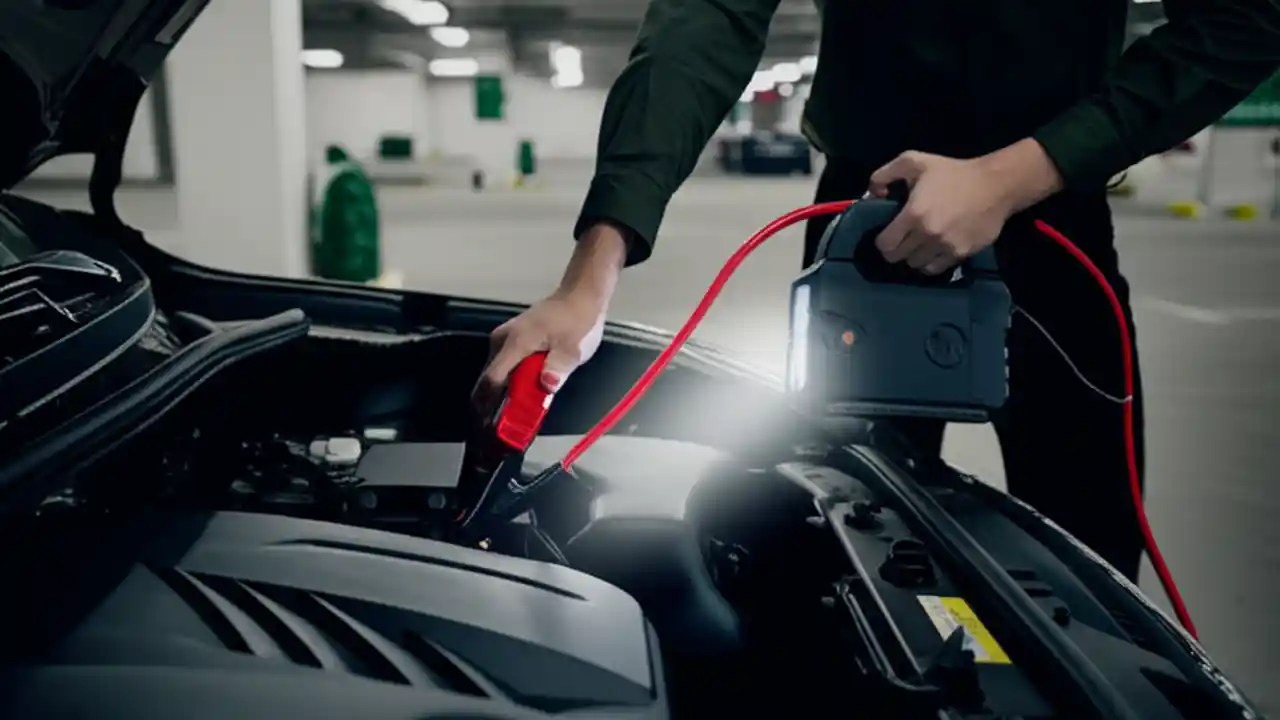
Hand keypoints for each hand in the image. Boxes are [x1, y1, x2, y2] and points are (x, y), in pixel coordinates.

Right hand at [471, 222, 627, 414]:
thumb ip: (558, 369)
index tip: (489, 426)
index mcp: (516, 342)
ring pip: (498, 373)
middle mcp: (503, 340)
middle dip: (494, 404)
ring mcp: (506, 339)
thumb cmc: (578, 320)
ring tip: (513, 417)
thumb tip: (546, 387)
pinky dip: (511, 382)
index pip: (492, 379)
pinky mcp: (512, 340)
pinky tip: (521, 396)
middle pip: (491, 379)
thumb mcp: (573, 349)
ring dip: (504, 394)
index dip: (488, 405)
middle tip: (504, 429)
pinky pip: (506, 366)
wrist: (581, 296)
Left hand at [868, 139, 1063, 274]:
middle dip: (896, 250)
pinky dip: (931, 263)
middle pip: (898, 258)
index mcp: (913, 215)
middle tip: (902, 240)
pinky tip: (933, 251)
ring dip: (913, 257)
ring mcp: (945, 247)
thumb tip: (872, 194)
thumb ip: (885, 174)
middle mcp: (927, 235)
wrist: (995, 185)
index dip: (882, 241)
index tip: (887, 234)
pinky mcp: (961, 254)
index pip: (885, 244)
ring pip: (916, 265)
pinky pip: (936, 269)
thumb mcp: (914, 160)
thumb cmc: (953, 172)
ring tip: (918, 245)